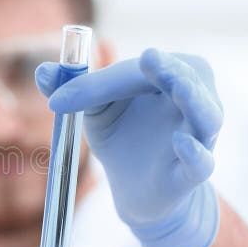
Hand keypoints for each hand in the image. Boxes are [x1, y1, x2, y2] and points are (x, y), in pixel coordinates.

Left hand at [35, 49, 222, 246]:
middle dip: (169, 69)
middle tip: (150, 58)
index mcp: (166, 76)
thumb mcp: (93, 111)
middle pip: (187, 77)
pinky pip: (202, 161)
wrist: (135, 188)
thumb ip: (71, 89)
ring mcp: (198, 136)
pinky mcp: (193, 173)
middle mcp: (192, 100)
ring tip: (177, 86)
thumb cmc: (121, 135)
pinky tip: (180, 142)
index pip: (137, 71)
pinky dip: (194, 151)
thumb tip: (42, 72)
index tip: (58, 98)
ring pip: (205, 114)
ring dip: (192, 98)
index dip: (99, 82)